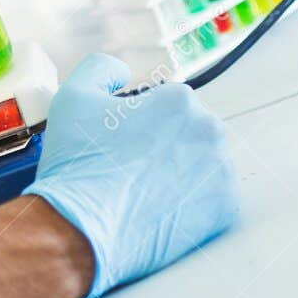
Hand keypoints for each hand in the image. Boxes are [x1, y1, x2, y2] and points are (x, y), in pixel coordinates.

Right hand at [24, 54, 237, 297]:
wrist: (82, 229)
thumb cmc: (79, 165)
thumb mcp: (73, 95)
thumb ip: (102, 69)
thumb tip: (121, 73)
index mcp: (180, 101)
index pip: (169, 105)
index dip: (144, 123)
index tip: (126, 144)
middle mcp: (210, 132)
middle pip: (191, 133)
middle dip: (167, 147)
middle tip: (133, 169)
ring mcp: (221, 173)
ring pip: (204, 166)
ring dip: (182, 175)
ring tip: (145, 192)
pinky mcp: (224, 211)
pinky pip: (212, 202)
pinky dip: (192, 206)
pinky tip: (160, 210)